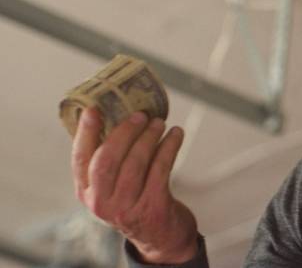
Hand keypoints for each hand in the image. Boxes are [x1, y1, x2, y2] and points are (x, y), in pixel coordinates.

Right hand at [71, 108, 198, 263]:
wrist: (160, 237)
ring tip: (160, 122)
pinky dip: (169, 147)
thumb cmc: (136, 201)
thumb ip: (110, 159)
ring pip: (136, 163)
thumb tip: (120, 114)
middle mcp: (101, 202)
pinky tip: (176, 134)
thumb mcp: (113, 187)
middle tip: (140, 115)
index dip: (86, 133)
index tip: (94, 109)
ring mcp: (126, 207)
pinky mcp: (153, 207)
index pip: (80, 159)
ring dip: (150, 137)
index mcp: (86, 192)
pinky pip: (160, 169)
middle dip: (124, 132)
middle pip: (107, 159)